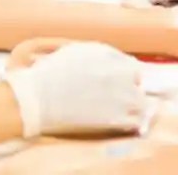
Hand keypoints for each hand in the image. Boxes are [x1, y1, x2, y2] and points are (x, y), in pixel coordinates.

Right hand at [2, 41, 145, 137]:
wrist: (37, 98)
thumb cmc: (47, 75)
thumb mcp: (73, 53)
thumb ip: (95, 56)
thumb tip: (106, 64)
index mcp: (107, 54)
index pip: (131, 65)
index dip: (125, 77)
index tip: (119, 84)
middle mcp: (119, 72)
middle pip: (137, 82)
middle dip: (129, 89)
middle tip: (116, 99)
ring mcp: (120, 95)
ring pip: (140, 103)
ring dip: (131, 107)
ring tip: (117, 113)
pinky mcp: (116, 117)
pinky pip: (134, 121)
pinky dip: (128, 123)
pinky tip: (117, 124)